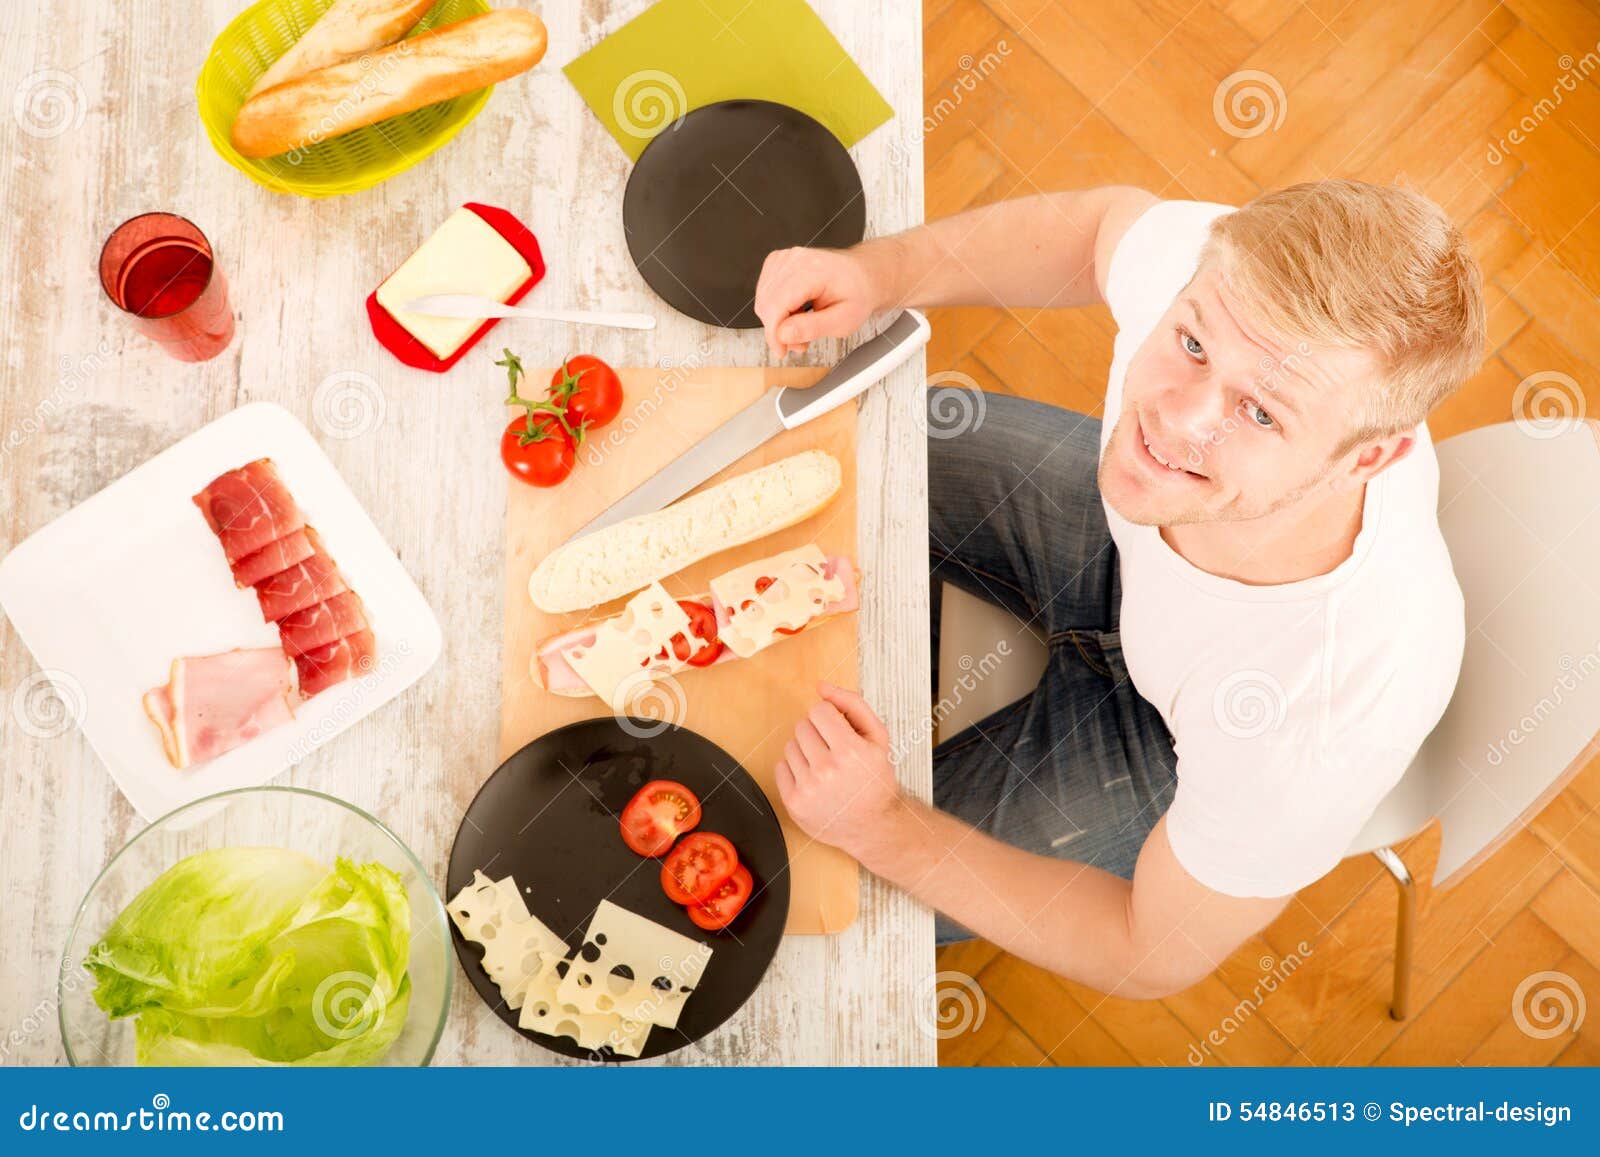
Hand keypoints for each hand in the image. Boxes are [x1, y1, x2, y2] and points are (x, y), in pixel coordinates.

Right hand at [753, 246, 884, 357]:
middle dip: (778, 330)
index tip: (781, 351)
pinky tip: (795, 312)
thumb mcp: (844, 320)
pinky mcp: (778, 262)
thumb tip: (783, 334)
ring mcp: (785, 258)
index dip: (774, 334)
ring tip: (802, 327)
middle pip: (766, 303)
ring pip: (763, 299)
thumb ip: (813, 328)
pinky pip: (765, 292)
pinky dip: (776, 308)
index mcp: (813, 270)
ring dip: (777, 321)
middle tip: (800, 342)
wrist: (862, 275)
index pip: (777, 304)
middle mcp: (795, 259)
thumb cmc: (857, 294)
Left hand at [774, 681, 901, 854]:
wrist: (874, 824)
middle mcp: (826, 770)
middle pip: (803, 726)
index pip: (819, 710)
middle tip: (834, 751)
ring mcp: (808, 788)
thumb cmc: (876, 778)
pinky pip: (781, 767)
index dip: (831, 718)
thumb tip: (821, 686)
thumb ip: (852, 704)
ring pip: (790, 745)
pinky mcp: (794, 802)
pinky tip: (814, 780)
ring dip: (806, 751)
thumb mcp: (878, 736)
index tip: (841, 733)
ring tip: (825, 767)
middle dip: (818, 733)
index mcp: (849, 750)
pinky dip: (795, 770)